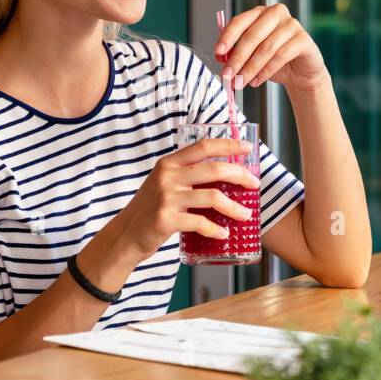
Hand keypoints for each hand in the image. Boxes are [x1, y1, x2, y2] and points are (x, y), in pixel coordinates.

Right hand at [112, 138, 260, 258]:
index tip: (247, 148)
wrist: (126, 234)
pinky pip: (200, 222)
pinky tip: (223, 234)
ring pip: (212, 197)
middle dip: (239, 175)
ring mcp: (166, 198)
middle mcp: (167, 176)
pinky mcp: (166, 219)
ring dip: (233, 207)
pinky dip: (215, 229)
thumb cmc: (150, 209)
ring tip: (245, 215)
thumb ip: (187, 176)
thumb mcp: (164, 184)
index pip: (203, 146)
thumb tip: (225, 175)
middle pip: (213, 169)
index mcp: (169, 164)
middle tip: (254, 184)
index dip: (228, 145)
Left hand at [215, 4, 326, 92]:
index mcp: (259, 13)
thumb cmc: (273, 61)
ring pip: (266, 48)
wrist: (300, 73)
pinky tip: (256, 81)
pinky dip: (266, 71)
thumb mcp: (250, 57)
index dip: (227, 37)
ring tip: (241, 83)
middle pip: (252, 35)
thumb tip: (220, 58)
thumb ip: (235, 53)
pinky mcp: (303, 39)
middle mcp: (276, 13)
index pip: (240, 21)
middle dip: (237, 58)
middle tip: (227, 75)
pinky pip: (281, 55)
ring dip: (250, 68)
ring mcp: (292, 24)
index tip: (218, 53)